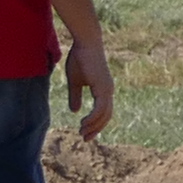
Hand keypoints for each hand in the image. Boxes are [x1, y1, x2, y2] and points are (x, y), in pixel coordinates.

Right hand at [59, 29, 116, 146]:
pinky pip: (100, 109)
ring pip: (104, 115)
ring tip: (82, 133)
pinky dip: (93, 118)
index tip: (85, 132)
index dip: (95, 124)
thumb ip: (75, 96)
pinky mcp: (103, 88)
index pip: (103, 112)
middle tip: (85, 138)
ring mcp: (107, 89)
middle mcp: (108, 91)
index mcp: (103, 89)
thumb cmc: (79, 58)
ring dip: (94, 126)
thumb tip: (75, 111)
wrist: (85, 43)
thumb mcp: (74, 81)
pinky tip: (84, 123)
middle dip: (96, 129)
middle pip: (106, 117)